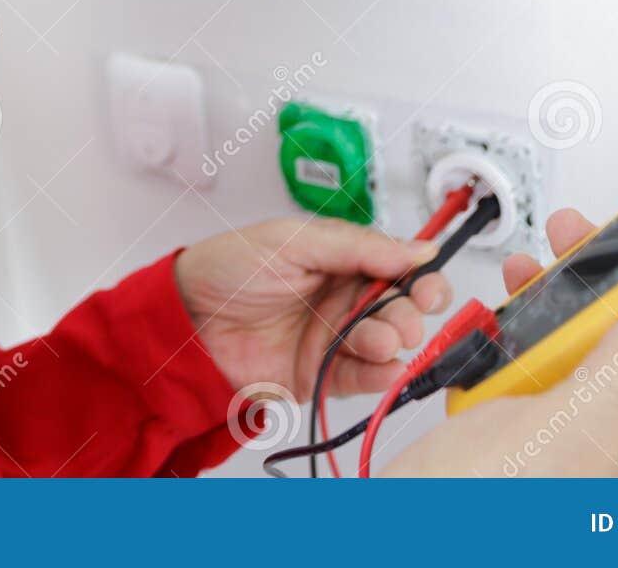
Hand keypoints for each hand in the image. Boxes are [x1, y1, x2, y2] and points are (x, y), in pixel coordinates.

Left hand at [174, 217, 451, 401]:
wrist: (187, 316)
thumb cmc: (232, 266)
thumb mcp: (294, 240)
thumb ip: (358, 246)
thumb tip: (419, 249)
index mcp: (344, 260)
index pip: (399, 268)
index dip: (422, 278)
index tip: (429, 286)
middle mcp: (345, 299)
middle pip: (401, 308)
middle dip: (411, 312)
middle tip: (405, 316)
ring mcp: (335, 338)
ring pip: (387, 344)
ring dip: (393, 342)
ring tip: (380, 339)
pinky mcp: (321, 375)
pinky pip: (362, 378)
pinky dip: (380, 376)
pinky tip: (386, 368)